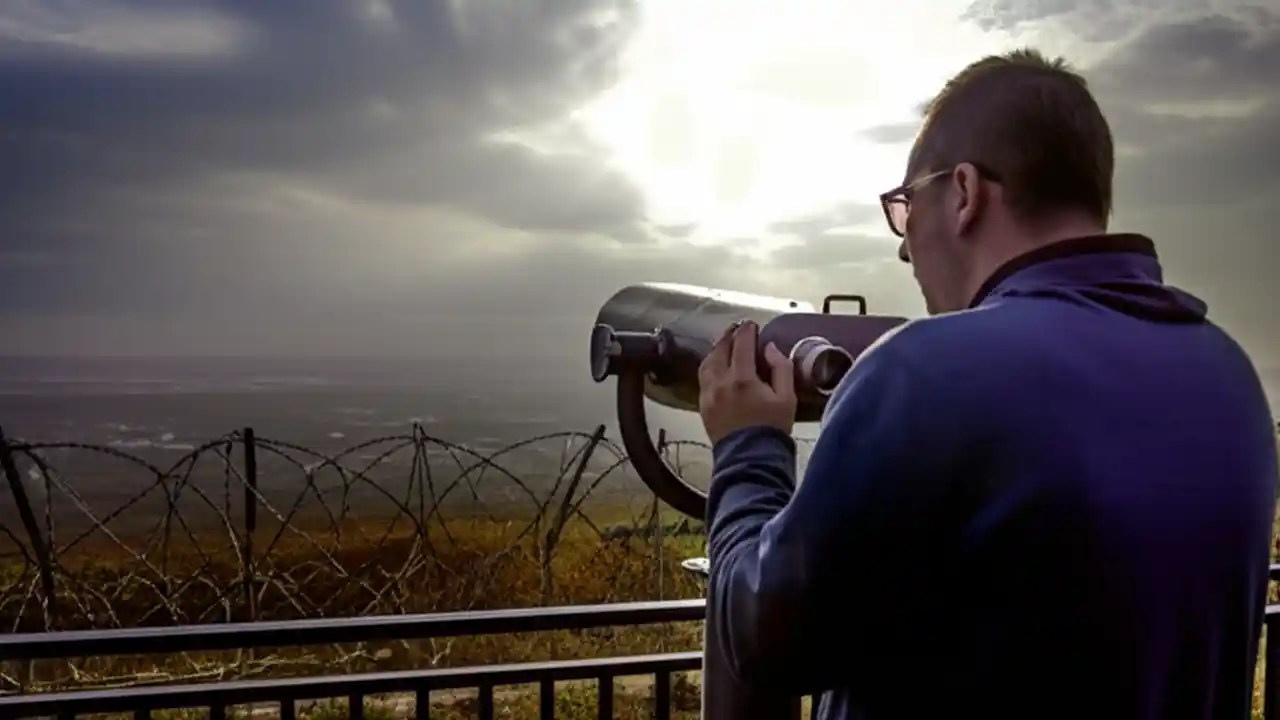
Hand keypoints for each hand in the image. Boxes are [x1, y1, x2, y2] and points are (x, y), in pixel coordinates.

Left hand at [697, 319, 796, 444]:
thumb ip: (780, 368)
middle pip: (720, 349)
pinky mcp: (703, 406)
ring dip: (716, 350)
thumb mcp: (787, 397)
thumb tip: (769, 348)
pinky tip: (717, 366)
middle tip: (737, 329)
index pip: (741, 344)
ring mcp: (708, 395)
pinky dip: (710, 366)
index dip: (747, 331)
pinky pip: (703, 379)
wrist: (751, 459)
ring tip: (725, 345)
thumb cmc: (772, 428)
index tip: (752, 325)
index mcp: (743, 379)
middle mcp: (721, 383)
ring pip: (707, 363)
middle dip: (729, 336)